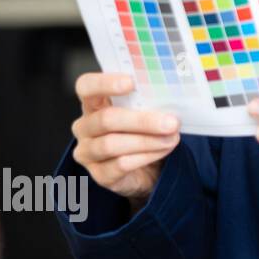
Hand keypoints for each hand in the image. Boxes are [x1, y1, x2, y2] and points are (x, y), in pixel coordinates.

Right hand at [71, 72, 180, 205]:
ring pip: (112, 144)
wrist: (149, 168)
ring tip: (172, 138)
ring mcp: (87, 153)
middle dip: (142, 121)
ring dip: (147, 141)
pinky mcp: (99, 175)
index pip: (86, 86)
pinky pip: (121, 164)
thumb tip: (173, 95)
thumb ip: (151, 102)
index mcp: (94, 104)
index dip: (104, 83)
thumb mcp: (147, 112)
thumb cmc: (145, 131)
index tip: (131, 82)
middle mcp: (85, 127)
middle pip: (106, 119)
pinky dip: (146, 156)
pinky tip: (163, 151)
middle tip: (171, 123)